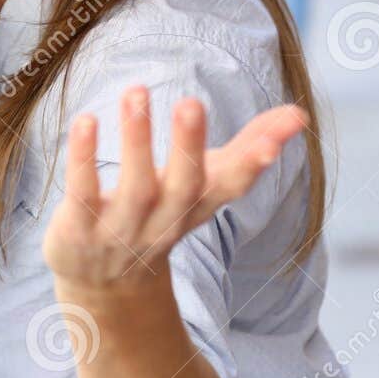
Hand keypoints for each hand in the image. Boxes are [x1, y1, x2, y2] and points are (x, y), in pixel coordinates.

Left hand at [43, 86, 304, 295]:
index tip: (272, 142)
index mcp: (198, 204)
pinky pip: (83, 192)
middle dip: (189, 146)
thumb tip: (299, 114)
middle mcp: (165, 219)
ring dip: (137, 139)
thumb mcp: (206, 185)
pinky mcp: (79, 230)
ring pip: (135, 187)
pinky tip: (85, 120)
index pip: (230, 186)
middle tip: (192, 102)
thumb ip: (250, 148)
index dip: (252, 165)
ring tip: (136, 91)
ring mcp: (122, 229)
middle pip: (184, 186)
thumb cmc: (163, 213)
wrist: (106, 286)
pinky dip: (83, 158)